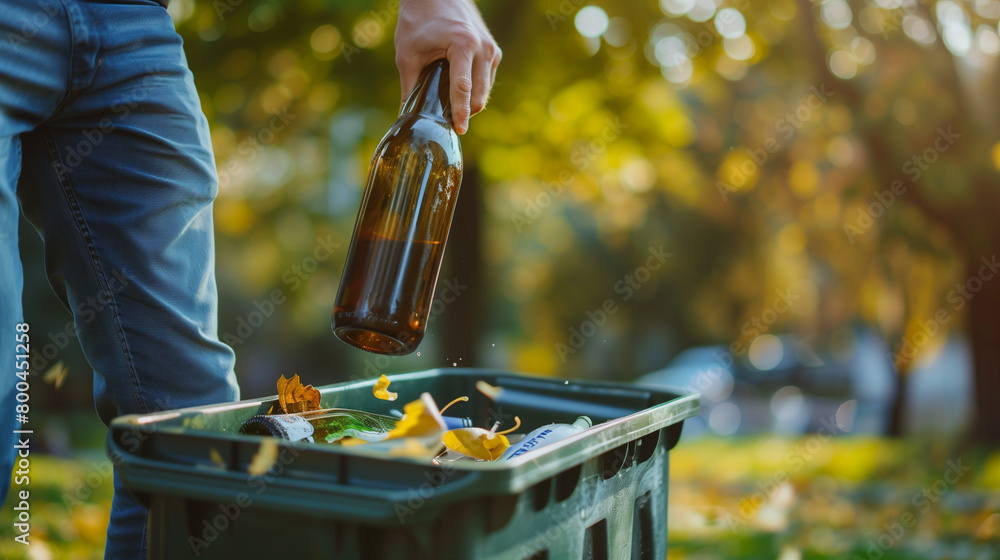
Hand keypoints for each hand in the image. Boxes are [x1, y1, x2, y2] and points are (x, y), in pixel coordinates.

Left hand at [394, 0, 500, 133]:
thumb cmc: (419, 20)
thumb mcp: (407, 54)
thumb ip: (409, 87)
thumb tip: (406, 117)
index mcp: (463, 46)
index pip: (463, 88)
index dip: (461, 113)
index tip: (460, 130)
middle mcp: (483, 48)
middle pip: (479, 95)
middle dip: (464, 112)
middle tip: (445, 121)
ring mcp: (491, 49)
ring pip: (484, 90)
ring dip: (470, 102)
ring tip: (449, 105)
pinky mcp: (493, 51)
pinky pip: (486, 80)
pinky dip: (474, 90)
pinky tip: (456, 90)